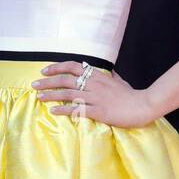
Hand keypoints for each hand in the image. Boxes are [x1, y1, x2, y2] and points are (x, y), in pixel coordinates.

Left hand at [31, 61, 158, 127]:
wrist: (144, 105)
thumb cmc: (132, 95)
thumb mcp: (120, 81)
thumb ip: (112, 76)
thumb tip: (110, 72)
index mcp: (98, 76)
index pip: (74, 67)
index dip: (57, 67)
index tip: (44, 70)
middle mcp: (94, 84)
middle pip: (66, 80)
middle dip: (48, 82)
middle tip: (34, 85)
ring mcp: (96, 97)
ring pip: (68, 94)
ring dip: (51, 95)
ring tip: (39, 97)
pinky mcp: (99, 111)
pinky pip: (78, 109)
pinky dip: (64, 110)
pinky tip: (54, 111)